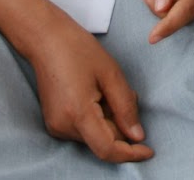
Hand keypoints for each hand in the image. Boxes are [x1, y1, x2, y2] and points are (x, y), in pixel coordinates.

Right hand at [25, 10, 151, 163]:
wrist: (45, 39)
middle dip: (122, 126)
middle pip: (103, 142)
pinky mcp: (54, 122)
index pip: (107, 149)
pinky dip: (98, 118)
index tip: (149, 150)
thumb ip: (126, 107)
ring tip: (107, 89)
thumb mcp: (110, 73)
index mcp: (77, 113)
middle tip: (126, 94)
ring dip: (110, 120)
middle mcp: (63, 126)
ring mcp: (56, 126)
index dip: (130, 154)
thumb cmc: (78, 49)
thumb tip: (137, 136)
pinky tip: (97, 94)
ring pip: (95, 136)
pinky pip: (84, 130)